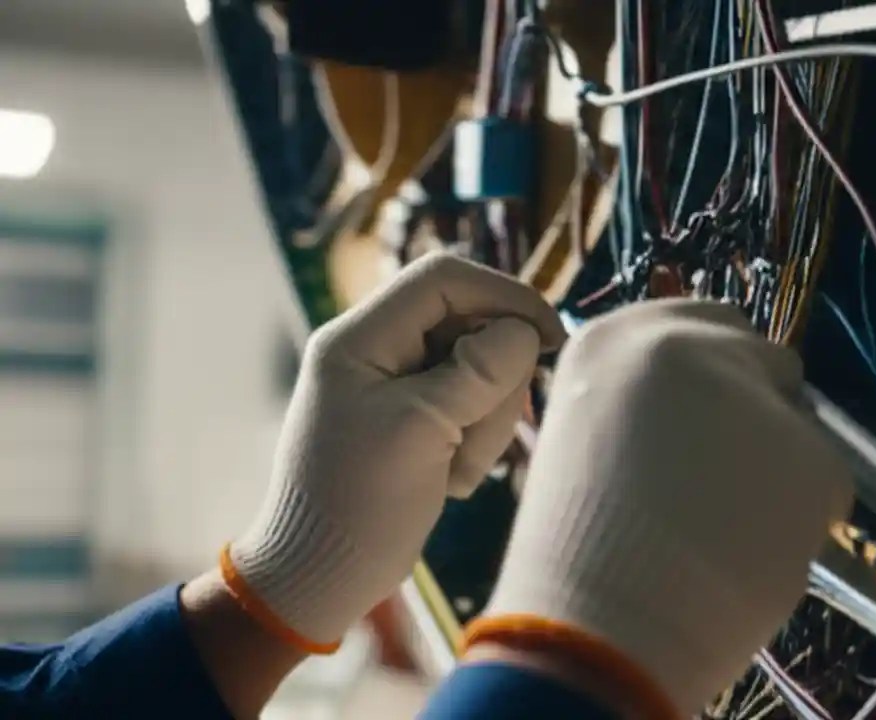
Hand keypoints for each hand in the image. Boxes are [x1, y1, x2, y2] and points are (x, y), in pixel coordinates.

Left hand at [226, 252, 565, 648]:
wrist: (322, 575)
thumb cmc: (357, 504)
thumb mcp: (422, 430)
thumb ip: (478, 372)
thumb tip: (525, 332)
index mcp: (359, 338)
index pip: (445, 279)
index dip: (505, 296)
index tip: (549, 337)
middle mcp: (376, 349)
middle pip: (471, 325)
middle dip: (494, 382)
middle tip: (479, 438)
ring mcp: (398, 385)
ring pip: (481, 368)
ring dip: (485, 421)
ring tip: (454, 471)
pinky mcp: (417, 418)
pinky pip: (472, 405)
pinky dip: (476, 440)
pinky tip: (448, 479)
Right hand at [471, 299, 848, 716]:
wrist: (597, 621)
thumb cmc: (577, 549)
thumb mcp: (587, 437)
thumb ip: (645, 403)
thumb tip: (706, 410)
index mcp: (617, 339)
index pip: (699, 321)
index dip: (711, 373)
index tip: (705, 416)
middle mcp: (690, 345)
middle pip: (760, 352)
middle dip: (758, 401)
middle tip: (729, 473)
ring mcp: (756, 394)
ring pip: (799, 417)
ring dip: (781, 459)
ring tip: (725, 525)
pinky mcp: (812, 453)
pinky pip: (827, 481)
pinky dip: (804, 518)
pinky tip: (750, 551)